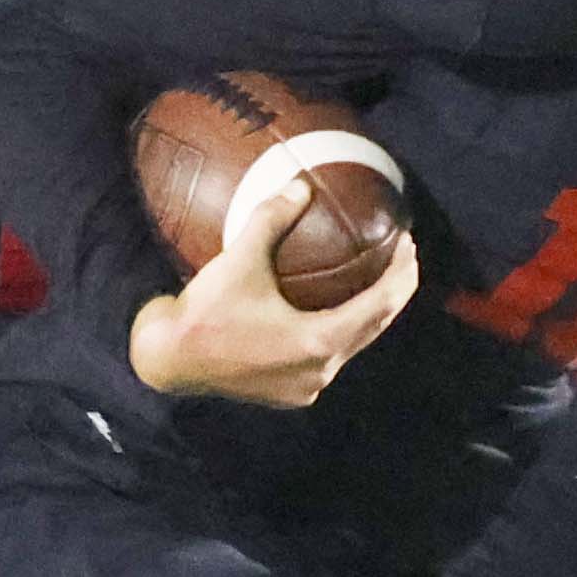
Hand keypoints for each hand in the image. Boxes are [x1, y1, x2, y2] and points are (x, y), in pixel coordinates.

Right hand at [129, 185, 416, 405]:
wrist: (167, 361)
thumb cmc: (204, 312)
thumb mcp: (239, 259)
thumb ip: (272, 218)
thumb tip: (299, 183)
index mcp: (318, 342)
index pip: (380, 305)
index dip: (401, 274)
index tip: (410, 245)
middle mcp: (320, 371)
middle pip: (374, 328)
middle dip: (394, 291)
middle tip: (403, 255)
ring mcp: (306, 387)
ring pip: (352, 345)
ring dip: (368, 314)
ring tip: (377, 280)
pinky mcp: (290, 393)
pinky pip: (327, 357)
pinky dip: (340, 330)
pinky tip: (334, 308)